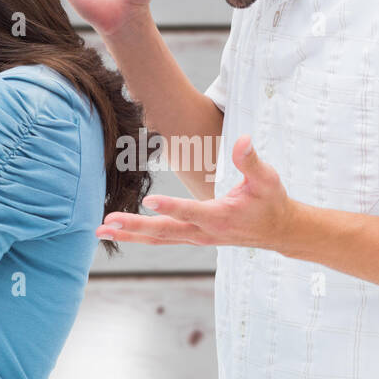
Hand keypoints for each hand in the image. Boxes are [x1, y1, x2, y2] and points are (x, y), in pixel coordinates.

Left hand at [96, 136, 295, 249]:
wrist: (278, 231)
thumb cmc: (271, 201)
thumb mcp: (267, 178)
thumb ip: (251, 160)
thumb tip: (243, 140)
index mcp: (221, 216)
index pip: (192, 211)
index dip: (171, 206)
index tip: (148, 200)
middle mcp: (205, 233)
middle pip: (165, 232)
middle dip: (135, 227)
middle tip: (108, 221)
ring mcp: (197, 238)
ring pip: (159, 239)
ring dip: (129, 235)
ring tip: (100, 231)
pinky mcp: (193, 238)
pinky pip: (162, 239)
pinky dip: (138, 237)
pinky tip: (117, 232)